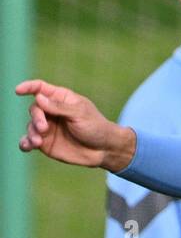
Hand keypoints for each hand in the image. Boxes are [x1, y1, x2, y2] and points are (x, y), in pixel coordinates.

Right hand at [16, 79, 135, 170]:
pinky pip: (30, 141)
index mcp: (60, 99)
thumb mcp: (80, 114)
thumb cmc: (96, 127)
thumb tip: (38, 98)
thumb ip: (59, 108)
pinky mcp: (46, 144)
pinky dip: (25, 143)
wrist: (104, 150)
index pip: (40, 88)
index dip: (28, 87)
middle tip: (44, 128)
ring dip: (31, 132)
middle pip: (35, 109)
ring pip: (31, 126)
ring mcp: (48, 128)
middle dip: (36, 118)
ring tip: (37, 141)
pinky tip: (26, 146)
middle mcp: (51, 112)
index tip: (18, 91)